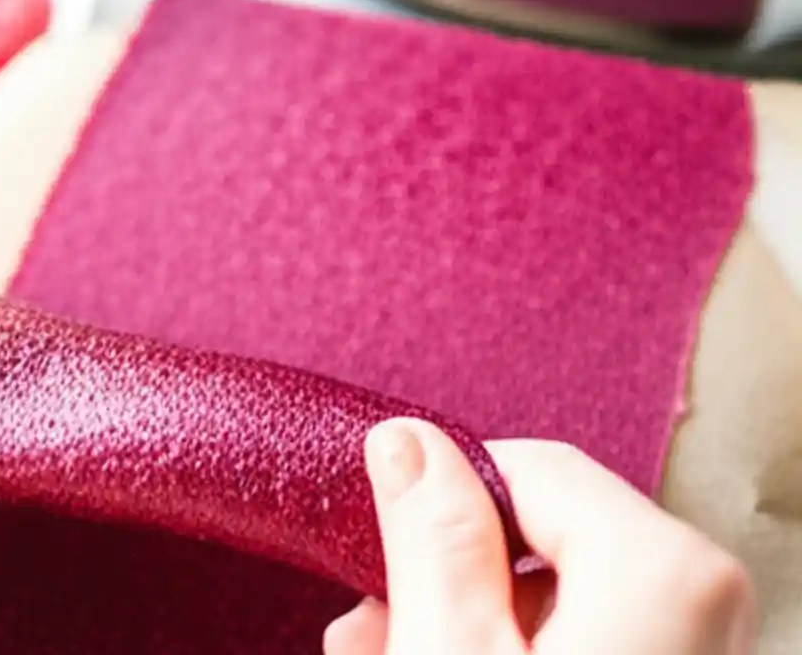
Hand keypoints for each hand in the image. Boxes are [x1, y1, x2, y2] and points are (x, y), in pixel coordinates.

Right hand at [325, 419, 756, 654]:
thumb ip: (433, 541)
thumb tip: (407, 443)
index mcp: (663, 571)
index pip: (529, 466)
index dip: (436, 496)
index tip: (373, 542)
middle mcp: (708, 602)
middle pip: (543, 534)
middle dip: (442, 573)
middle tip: (369, 628)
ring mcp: (695, 646)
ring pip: (559, 594)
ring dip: (465, 617)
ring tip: (389, 651)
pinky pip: (589, 636)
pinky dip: (512, 647)